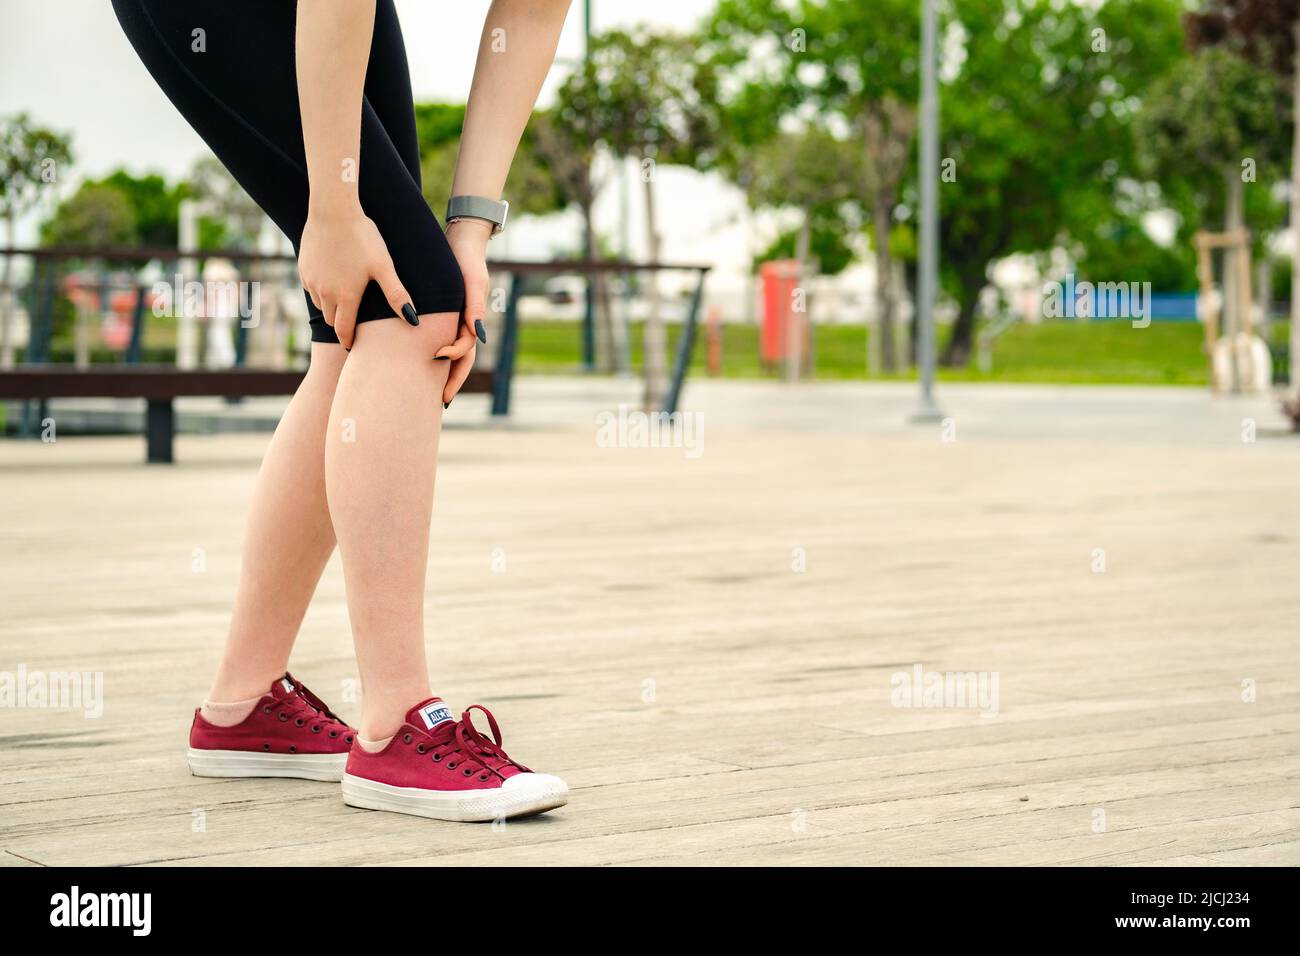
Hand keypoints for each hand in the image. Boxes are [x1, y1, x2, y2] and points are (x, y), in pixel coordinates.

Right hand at [298, 206, 414, 348]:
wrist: (333, 211)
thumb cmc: (363, 238)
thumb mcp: (384, 267)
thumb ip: (397, 294)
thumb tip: (414, 320)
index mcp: (346, 296)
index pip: (344, 330)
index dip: (349, 340)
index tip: (352, 347)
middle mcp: (325, 293)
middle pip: (331, 319)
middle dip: (340, 323)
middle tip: (350, 325)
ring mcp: (311, 281)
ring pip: (320, 304)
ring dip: (330, 306)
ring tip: (343, 302)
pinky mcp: (303, 268)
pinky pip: (311, 288)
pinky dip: (320, 290)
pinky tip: (331, 280)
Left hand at [438, 218, 492, 404]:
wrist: (461, 239)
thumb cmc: (467, 259)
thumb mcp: (472, 282)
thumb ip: (475, 308)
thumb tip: (478, 336)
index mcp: (473, 319)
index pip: (465, 348)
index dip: (452, 356)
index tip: (435, 356)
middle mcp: (466, 323)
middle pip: (462, 360)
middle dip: (453, 381)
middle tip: (442, 401)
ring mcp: (457, 321)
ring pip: (454, 355)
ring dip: (445, 374)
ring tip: (434, 393)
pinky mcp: (447, 314)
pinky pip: (443, 340)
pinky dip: (437, 356)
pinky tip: (424, 365)